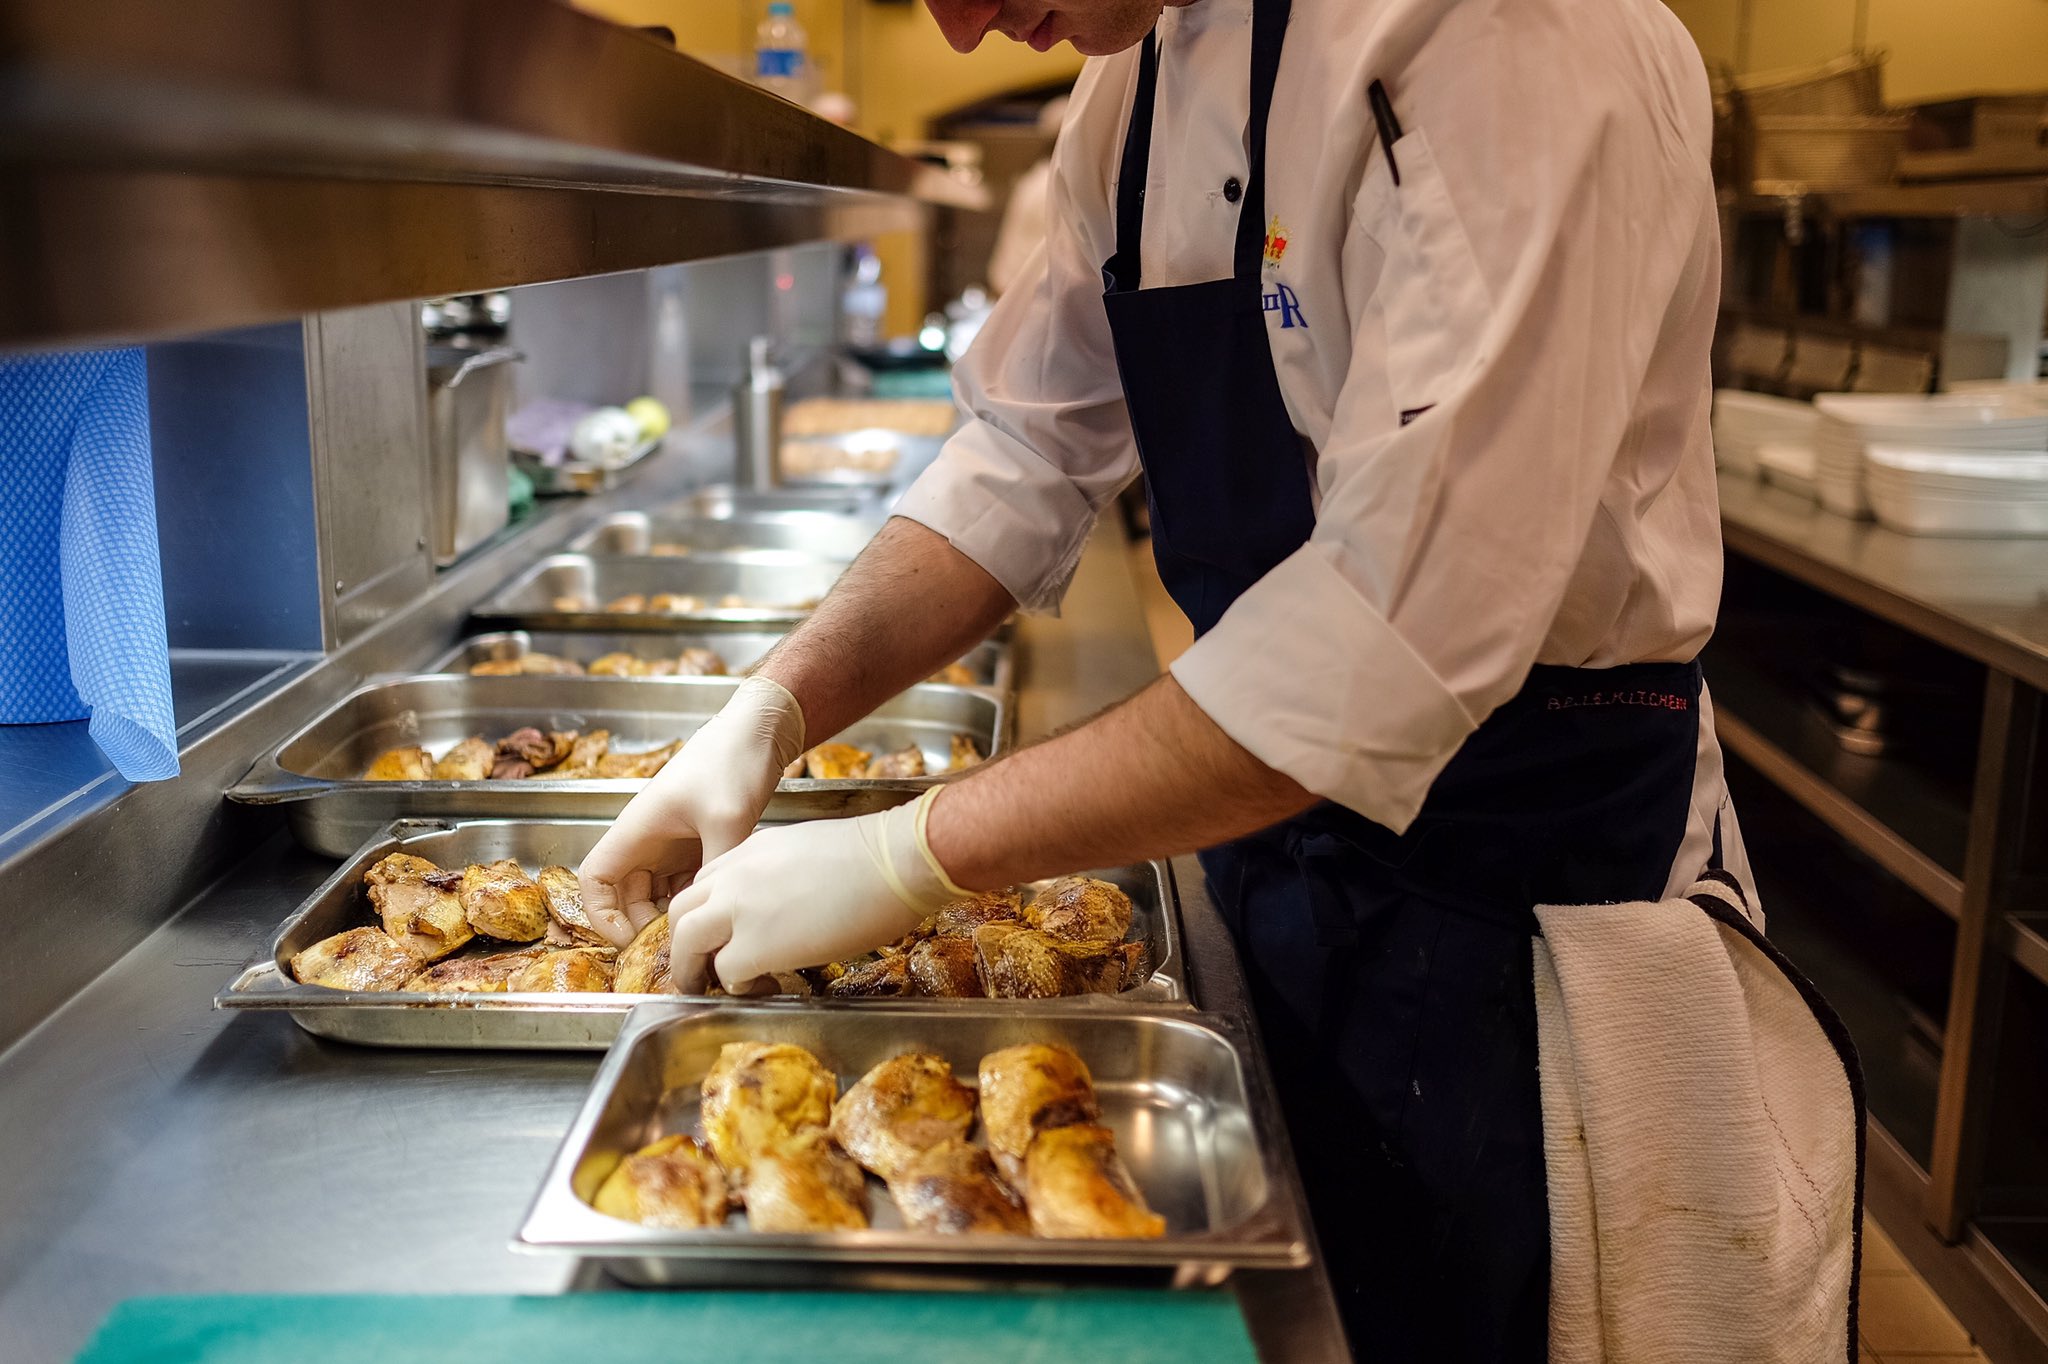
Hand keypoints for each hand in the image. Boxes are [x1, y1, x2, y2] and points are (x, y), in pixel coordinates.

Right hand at [577, 675, 805, 946]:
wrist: (759, 732)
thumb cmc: (732, 761)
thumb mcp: (728, 817)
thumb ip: (716, 864)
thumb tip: (713, 911)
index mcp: (637, 829)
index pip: (593, 878)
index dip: (601, 915)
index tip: (629, 940)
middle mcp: (647, 840)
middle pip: (624, 896)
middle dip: (642, 925)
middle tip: (677, 950)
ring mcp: (671, 845)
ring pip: (654, 895)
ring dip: (668, 917)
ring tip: (698, 937)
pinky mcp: (695, 846)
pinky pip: (681, 885)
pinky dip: (690, 903)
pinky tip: (715, 914)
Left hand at [667, 789, 972, 992]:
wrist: (895, 860)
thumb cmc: (875, 855)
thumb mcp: (808, 851)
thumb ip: (779, 874)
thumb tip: (784, 904)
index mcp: (750, 851)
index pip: (703, 884)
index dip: (706, 915)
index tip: (719, 935)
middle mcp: (734, 876)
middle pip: (681, 912)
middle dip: (685, 944)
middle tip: (702, 968)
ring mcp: (739, 909)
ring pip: (687, 942)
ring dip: (695, 970)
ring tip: (712, 987)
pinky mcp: (755, 945)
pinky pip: (726, 973)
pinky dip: (738, 987)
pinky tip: (763, 988)